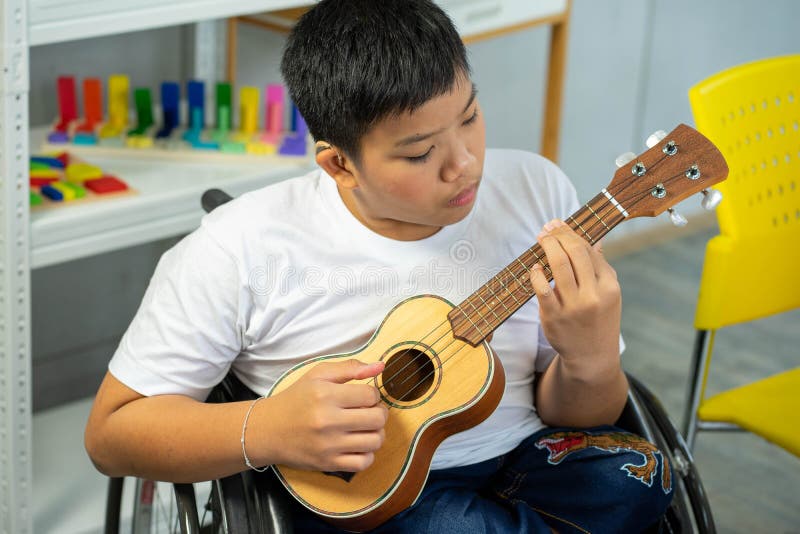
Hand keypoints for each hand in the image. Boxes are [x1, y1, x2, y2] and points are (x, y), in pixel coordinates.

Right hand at [255, 359, 387, 472]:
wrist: (266, 430)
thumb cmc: (295, 400)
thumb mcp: (317, 376)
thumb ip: (349, 368)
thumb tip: (380, 366)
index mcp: (325, 395)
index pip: (370, 396)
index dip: (373, 395)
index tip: (365, 397)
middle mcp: (327, 421)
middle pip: (377, 419)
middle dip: (379, 413)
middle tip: (370, 411)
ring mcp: (328, 445)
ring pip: (375, 441)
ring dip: (376, 433)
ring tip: (365, 428)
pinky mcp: (328, 464)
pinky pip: (363, 463)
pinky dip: (367, 454)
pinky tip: (358, 445)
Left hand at [529, 219, 621, 373]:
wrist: (592, 357)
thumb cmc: (599, 319)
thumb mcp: (608, 294)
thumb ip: (600, 267)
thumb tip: (595, 239)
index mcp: (609, 286)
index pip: (589, 251)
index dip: (572, 234)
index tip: (559, 224)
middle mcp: (594, 295)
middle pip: (575, 253)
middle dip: (559, 235)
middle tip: (548, 227)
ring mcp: (574, 307)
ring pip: (559, 266)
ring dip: (548, 246)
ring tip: (541, 238)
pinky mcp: (554, 318)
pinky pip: (542, 290)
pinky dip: (536, 274)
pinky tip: (534, 267)